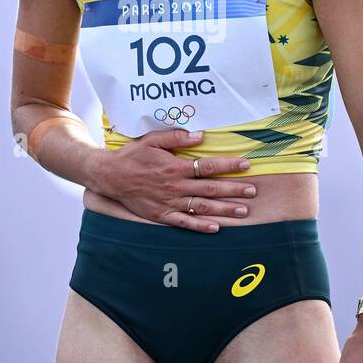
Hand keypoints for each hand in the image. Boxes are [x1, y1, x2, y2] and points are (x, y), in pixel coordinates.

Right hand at [91, 128, 256, 232]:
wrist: (110, 176)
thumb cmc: (132, 156)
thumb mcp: (152, 139)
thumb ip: (176, 136)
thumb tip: (200, 135)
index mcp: (174, 167)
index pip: (207, 166)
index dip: (228, 165)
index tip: (246, 165)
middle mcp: (175, 186)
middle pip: (210, 188)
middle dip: (234, 190)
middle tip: (252, 191)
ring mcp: (168, 202)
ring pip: (201, 207)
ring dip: (223, 209)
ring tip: (243, 211)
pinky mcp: (161, 215)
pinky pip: (184, 222)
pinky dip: (200, 226)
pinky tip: (215, 228)